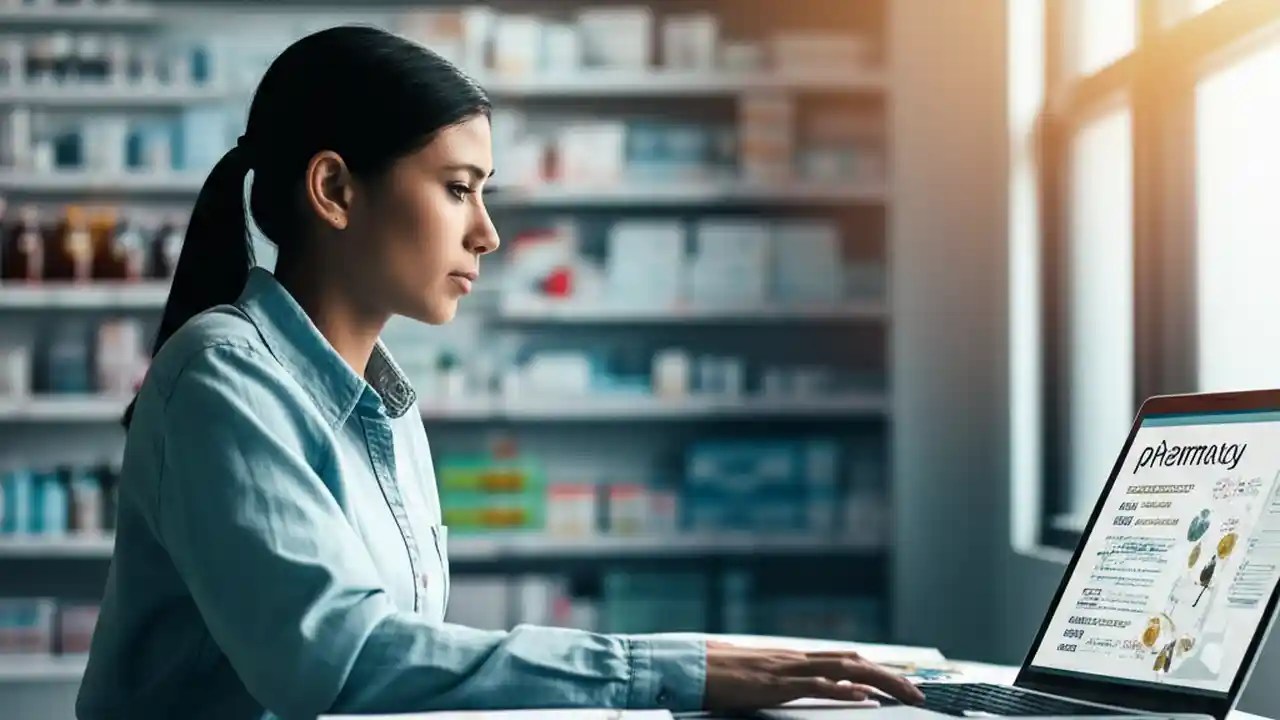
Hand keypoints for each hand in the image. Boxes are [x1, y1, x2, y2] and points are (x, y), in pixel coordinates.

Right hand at [703, 642, 925, 711]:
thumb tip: (796, 687)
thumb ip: (779, 680)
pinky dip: (842, 690)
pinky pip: (815, 686)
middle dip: (891, 676)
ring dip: (880, 681)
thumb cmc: (717, 674)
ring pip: (844, 669)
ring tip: (906, 694)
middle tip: (919, 693)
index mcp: (793, 658)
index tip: (901, 682)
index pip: (845, 659)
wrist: (689, 666)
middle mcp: (796, 659)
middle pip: (855, 662)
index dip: (877, 669)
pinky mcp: (774, 684)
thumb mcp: (756, 677)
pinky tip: (863, 696)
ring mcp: (787, 669)